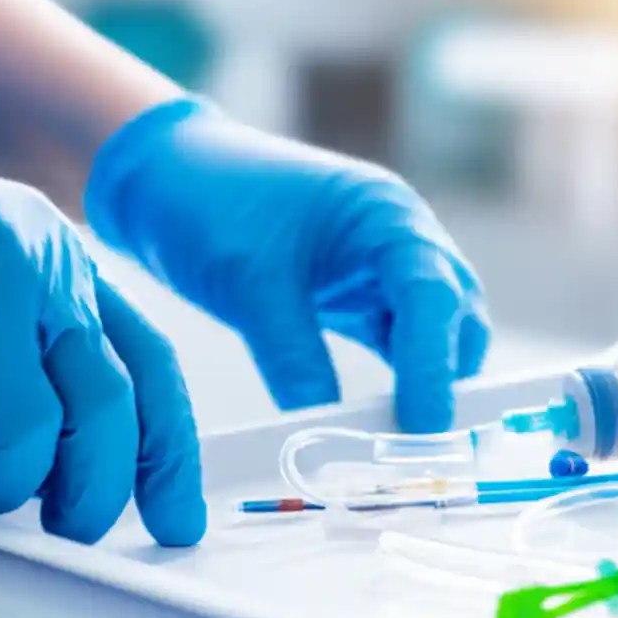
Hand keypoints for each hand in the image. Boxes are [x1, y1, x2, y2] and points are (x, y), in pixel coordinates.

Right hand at [0, 155, 204, 545]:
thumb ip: (27, 363)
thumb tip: (70, 474)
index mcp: (51, 256)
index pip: (145, 360)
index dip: (167, 448)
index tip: (176, 519)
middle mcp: (28, 254)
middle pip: (105, 406)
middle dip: (90, 490)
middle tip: (62, 526)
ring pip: (19, 434)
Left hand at [86, 99, 489, 431]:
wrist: (164, 173)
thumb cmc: (209, 203)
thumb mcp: (250, 287)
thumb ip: (295, 360)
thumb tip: (327, 433)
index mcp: (386, 216)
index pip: (431, 295)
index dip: (432, 364)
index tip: (421, 425)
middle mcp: (401, 238)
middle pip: (454, 316)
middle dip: (444, 376)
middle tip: (416, 445)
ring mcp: (383, 267)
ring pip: (434, 334)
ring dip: (424, 382)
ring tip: (395, 441)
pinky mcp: (359, 295)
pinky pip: (396, 343)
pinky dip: (394, 380)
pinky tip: (374, 420)